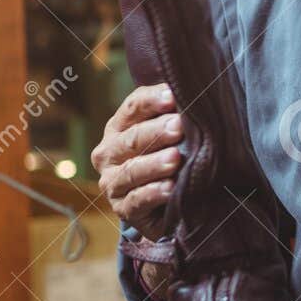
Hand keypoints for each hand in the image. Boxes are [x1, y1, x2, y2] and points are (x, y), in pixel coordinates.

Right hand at [90, 83, 184, 239]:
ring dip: (154, 164)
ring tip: (175, 159)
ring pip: (131, 170)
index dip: (152, 101)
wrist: (162, 203)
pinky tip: (171, 188)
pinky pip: (136, 201)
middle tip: (179, 127)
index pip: (132, 108)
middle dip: (156, 132)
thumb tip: (191, 91)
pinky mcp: (123, 209)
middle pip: (131, 138)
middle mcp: (109, 153)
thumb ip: (173, 112)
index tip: (173, 97)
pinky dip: (153, 194)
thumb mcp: (169, 132)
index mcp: (119, 127)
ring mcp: (112, 182)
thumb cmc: (168, 155)